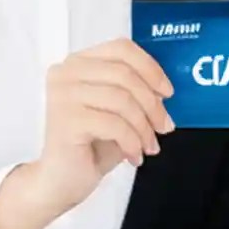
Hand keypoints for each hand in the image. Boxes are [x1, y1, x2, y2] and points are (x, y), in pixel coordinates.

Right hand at [35, 37, 175, 210]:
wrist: (62, 180)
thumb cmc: (90, 145)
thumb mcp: (117, 111)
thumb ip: (135, 92)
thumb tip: (163, 90)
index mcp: (77, 63)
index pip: (121, 48)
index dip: (151, 68)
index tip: (167, 92)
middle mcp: (65, 73)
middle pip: (124, 74)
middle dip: (152, 104)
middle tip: (164, 127)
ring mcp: (63, 95)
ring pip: (122, 100)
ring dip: (144, 127)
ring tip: (149, 146)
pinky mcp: (66, 120)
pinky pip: (115, 125)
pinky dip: (132, 142)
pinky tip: (133, 156)